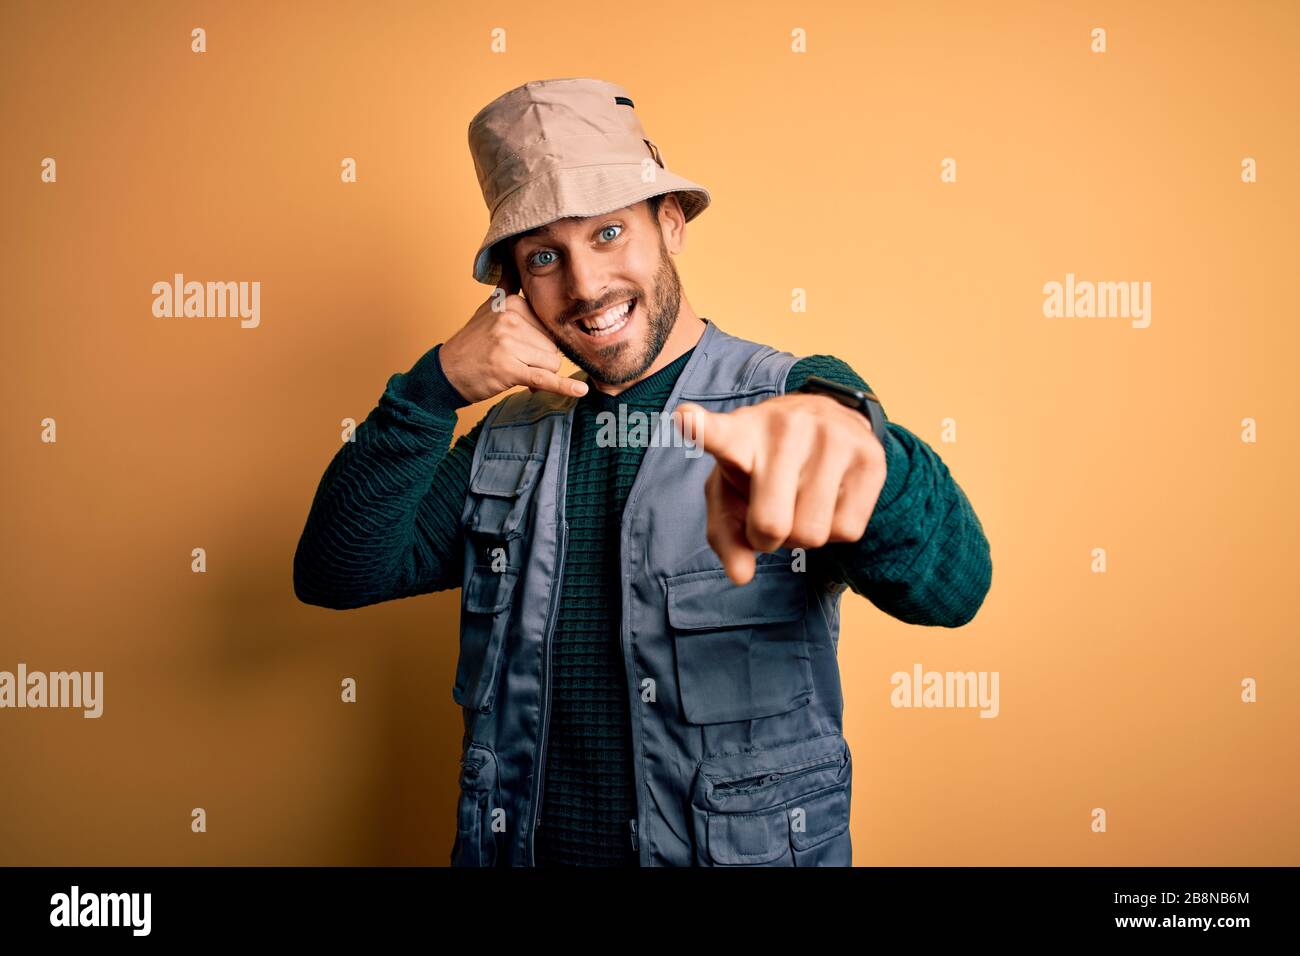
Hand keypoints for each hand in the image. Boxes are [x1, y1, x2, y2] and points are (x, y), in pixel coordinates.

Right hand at [439, 273, 587, 403]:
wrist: (446, 371)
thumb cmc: (471, 343)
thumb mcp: (487, 309)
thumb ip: (506, 287)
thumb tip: (511, 260)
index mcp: (512, 303)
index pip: (548, 326)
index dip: (539, 343)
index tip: (520, 347)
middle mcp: (512, 320)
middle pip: (553, 346)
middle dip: (539, 360)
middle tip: (513, 361)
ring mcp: (510, 344)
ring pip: (551, 364)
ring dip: (537, 373)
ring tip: (511, 370)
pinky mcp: (510, 369)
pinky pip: (545, 379)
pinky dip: (564, 387)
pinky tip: (580, 389)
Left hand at [672, 393, 886, 584]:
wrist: (825, 423)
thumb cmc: (763, 467)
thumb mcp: (731, 496)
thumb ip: (725, 537)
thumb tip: (740, 575)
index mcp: (740, 434)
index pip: (718, 433)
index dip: (700, 429)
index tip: (685, 418)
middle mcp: (786, 427)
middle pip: (771, 525)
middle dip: (767, 538)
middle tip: (770, 516)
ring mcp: (832, 436)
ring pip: (813, 534)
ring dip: (802, 536)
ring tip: (800, 502)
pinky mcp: (870, 455)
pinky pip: (848, 530)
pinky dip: (833, 530)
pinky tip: (828, 499)